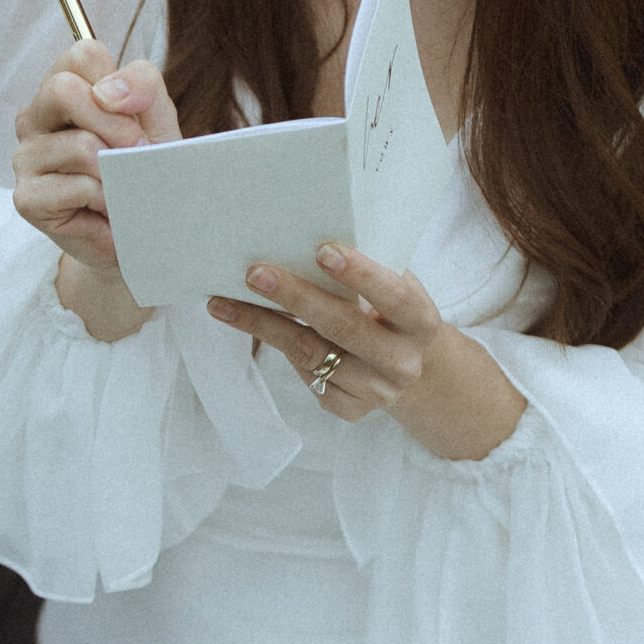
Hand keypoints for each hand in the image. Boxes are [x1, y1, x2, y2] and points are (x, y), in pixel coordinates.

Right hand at [13, 39, 179, 338]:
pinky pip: (80, 187)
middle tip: (137, 153)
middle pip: (63, 89)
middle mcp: (34, 118)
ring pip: (79, 146)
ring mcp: (25, 158)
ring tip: (122, 188)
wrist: (139, 233)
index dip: (119, 82)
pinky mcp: (27, 198)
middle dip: (116, 125)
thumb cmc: (143, 171)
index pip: (82, 53)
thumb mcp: (155, 119)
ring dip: (118, 172)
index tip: (135, 115)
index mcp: (63, 88)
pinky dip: (108, 201)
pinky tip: (106, 210)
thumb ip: (142, 87)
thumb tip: (109, 92)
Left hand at [207, 241, 526, 462]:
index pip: (394, 296)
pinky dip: (277, 346)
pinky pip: (306, 375)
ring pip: (310, 353)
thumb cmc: (389, 310)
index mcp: (420, 322)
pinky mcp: (350, 409)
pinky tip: (253, 325)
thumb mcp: (392, 286)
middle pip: (343, 327)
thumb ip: (366, 268)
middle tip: (255, 273)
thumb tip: (302, 235)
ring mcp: (376, 391)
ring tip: (223, 302)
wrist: (408, 365)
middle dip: (295, 296)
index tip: (322, 250)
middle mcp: (402, 362)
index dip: (360, 274)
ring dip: (262, 324)